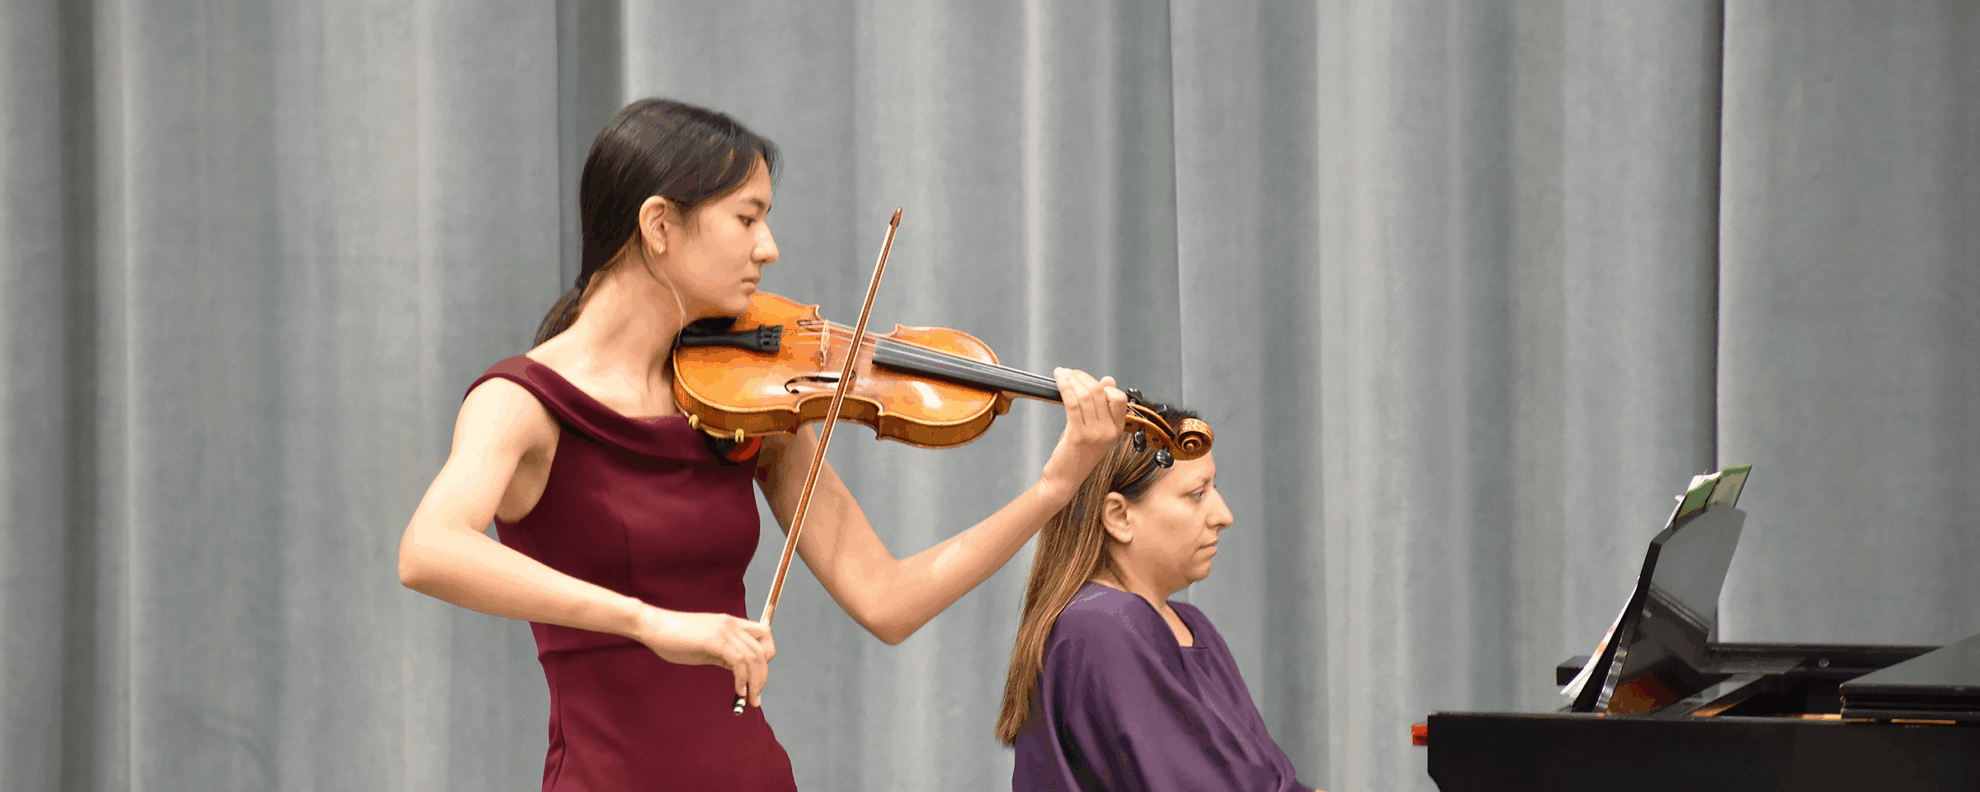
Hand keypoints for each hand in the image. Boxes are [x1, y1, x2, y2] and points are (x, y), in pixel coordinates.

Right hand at [630, 606, 775, 707]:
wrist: (652, 626)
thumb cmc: (674, 638)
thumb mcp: (705, 648)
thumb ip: (723, 656)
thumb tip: (739, 672)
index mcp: (731, 624)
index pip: (764, 635)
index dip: (766, 657)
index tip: (757, 677)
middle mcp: (732, 624)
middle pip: (763, 650)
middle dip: (762, 677)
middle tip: (756, 697)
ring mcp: (724, 630)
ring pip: (754, 657)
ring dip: (756, 682)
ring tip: (749, 699)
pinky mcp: (715, 640)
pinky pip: (739, 661)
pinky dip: (742, 679)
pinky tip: (738, 690)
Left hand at [1037, 368, 1130, 499]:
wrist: (1064, 480)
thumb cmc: (1076, 453)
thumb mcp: (1093, 428)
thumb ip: (1100, 406)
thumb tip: (1108, 379)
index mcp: (1117, 429)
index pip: (1119, 397)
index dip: (1101, 384)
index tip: (1084, 379)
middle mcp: (1109, 431)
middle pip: (1100, 392)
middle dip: (1082, 377)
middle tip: (1069, 372)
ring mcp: (1096, 434)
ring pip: (1086, 395)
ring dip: (1072, 379)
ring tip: (1061, 374)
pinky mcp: (1078, 435)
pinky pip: (1073, 403)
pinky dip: (1065, 387)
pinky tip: (1058, 380)